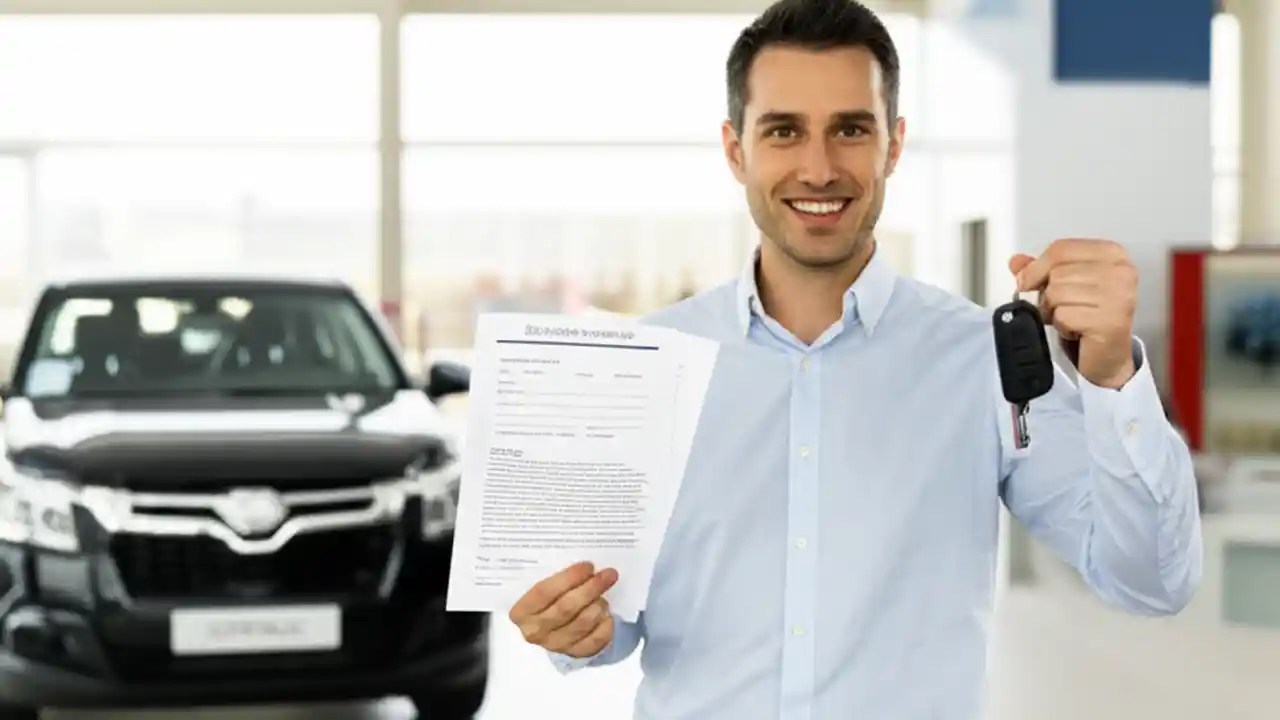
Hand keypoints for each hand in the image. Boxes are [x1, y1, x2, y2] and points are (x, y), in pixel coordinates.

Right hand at [508, 561, 618, 657]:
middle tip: (609, 574)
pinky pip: (596, 639)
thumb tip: (585, 568)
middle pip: (566, 607)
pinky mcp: (575, 654)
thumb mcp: (543, 589)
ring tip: (603, 595)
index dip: (569, 578)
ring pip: (583, 623)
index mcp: (521, 612)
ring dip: (598, 605)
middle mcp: (535, 631)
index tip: (588, 566)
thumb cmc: (549, 600)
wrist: (552, 628)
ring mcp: (556, 645)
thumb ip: (556, 579)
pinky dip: (605, 624)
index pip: (544, 592)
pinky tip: (607, 614)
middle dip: (590, 588)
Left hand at [1010, 238, 1137, 388]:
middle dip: (1048, 295)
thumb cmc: (1087, 319)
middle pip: (1057, 272)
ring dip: (1055, 312)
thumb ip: (1041, 270)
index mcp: (1112, 254)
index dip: (1036, 268)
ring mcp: (1119, 295)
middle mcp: (1121, 271)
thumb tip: (1016, 261)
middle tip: (1062, 309)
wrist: (1107, 357)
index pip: (1061, 249)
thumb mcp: (1064, 287)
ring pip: (1057, 293)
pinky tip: (1076, 331)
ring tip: (1072, 320)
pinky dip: (1062, 326)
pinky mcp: (1111, 321)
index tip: (1030, 283)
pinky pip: (1064, 316)